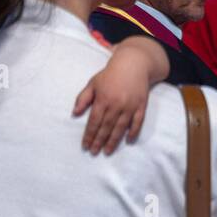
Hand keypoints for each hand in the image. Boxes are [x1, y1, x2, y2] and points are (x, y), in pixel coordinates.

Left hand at [72, 37, 168, 154]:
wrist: (133, 64)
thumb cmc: (110, 74)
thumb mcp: (93, 83)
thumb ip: (83, 98)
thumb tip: (74, 114)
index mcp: (103, 99)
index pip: (94, 122)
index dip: (89, 135)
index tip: (85, 145)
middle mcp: (116, 105)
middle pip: (106, 127)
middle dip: (99, 141)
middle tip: (94, 152)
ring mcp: (130, 106)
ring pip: (120, 128)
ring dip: (113, 141)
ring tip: (108, 151)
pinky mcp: (141, 106)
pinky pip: (138, 122)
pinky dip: (133, 132)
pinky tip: (128, 140)